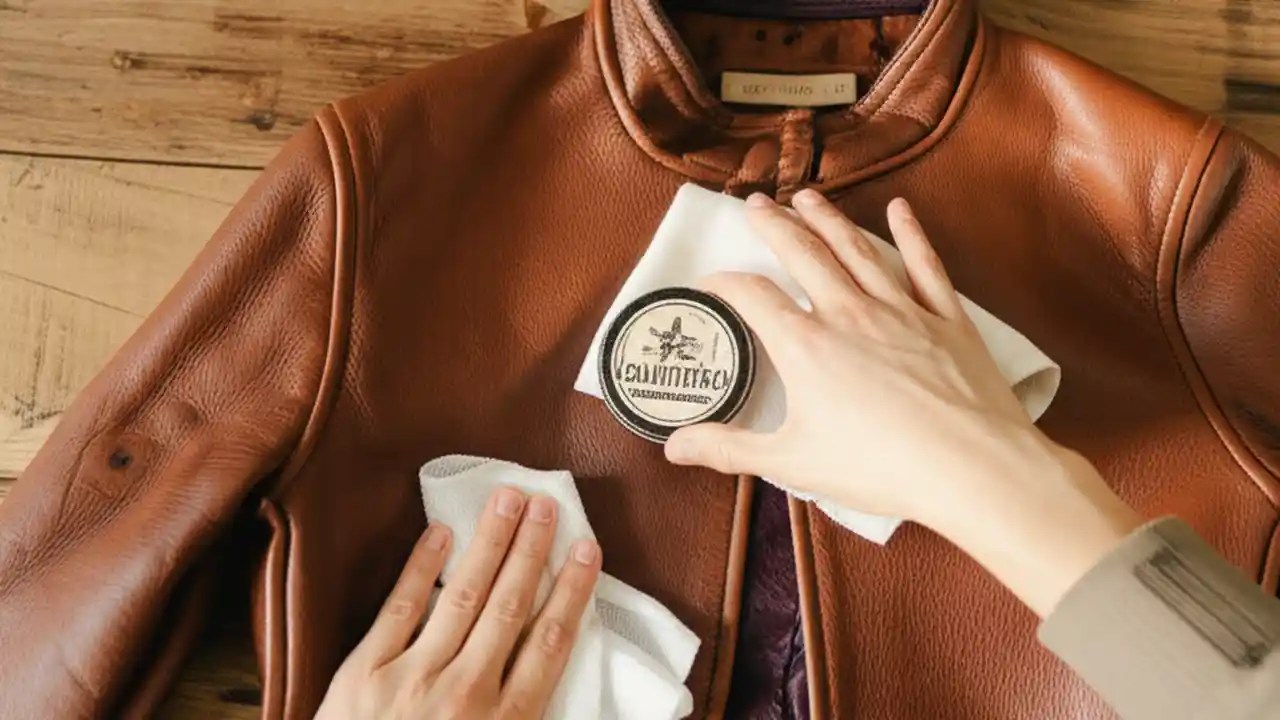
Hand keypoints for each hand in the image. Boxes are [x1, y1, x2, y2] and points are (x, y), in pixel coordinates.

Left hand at [315, 488, 601, 718]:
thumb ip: (525, 719)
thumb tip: (554, 671)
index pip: (549, 643)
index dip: (571, 591)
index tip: (586, 549)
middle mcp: (466, 694)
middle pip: (510, 606)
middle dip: (532, 550)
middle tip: (547, 503)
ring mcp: (413, 679)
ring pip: (462, 596)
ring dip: (489, 544)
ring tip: (507, 499)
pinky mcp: (364, 674)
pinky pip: (398, 609)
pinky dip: (420, 568)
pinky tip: (440, 533)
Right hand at [664, 190, 1139, 615]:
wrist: (972, 467)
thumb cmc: (880, 467)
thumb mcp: (792, 463)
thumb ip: (729, 449)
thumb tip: (673, 447)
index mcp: (806, 346)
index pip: (752, 296)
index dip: (724, 283)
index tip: (709, 282)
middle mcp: (849, 313)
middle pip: (803, 253)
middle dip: (774, 225)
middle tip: (755, 204)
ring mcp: (901, 310)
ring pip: (856, 249)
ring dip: (828, 219)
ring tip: (806, 197)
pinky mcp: (947, 319)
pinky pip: (925, 265)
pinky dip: (912, 234)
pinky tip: (900, 210)